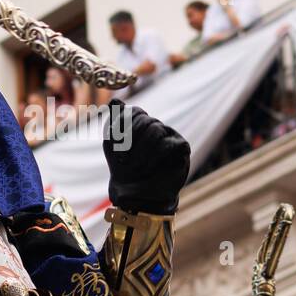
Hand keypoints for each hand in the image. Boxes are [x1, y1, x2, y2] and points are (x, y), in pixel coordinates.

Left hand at [104, 99, 190, 214]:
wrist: (138, 195)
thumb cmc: (125, 169)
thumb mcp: (113, 145)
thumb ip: (114, 122)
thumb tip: (115, 100)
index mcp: (140, 123)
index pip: (134, 112)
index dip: (122, 126)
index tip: (113, 146)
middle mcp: (156, 126)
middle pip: (145, 120)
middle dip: (130, 141)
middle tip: (123, 160)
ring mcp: (170, 135)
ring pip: (155, 130)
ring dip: (141, 152)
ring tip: (136, 168)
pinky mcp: (182, 148)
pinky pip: (168, 144)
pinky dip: (154, 157)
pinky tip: (148, 168)